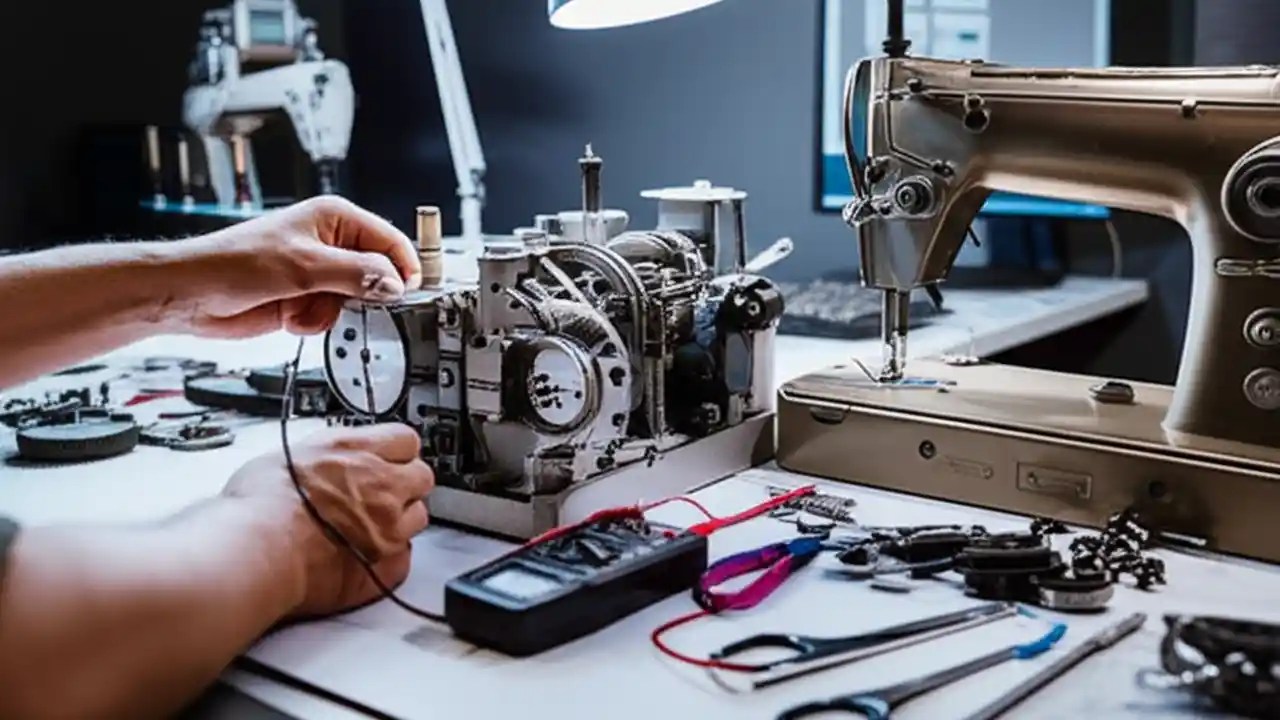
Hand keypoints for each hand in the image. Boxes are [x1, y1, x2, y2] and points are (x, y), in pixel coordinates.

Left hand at [176, 196, 421, 338]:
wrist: (193, 296)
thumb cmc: (234, 263)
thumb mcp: (304, 266)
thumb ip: (356, 274)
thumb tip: (395, 283)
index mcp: (335, 218)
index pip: (390, 241)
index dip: (402, 268)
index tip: (408, 293)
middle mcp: (331, 244)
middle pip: (377, 275)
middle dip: (358, 296)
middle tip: (340, 298)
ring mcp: (319, 273)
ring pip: (355, 302)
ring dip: (329, 312)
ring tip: (301, 304)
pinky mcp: (307, 298)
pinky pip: (331, 316)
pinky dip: (313, 321)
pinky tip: (289, 314)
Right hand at [221, 423, 434, 618]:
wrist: (258, 551)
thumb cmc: (260, 505)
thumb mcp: (288, 454)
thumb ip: (326, 455)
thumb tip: (329, 459)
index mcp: (358, 452)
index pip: (406, 440)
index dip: (396, 452)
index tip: (387, 459)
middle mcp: (382, 486)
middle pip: (421, 477)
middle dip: (404, 484)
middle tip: (380, 495)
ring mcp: (389, 528)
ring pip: (418, 518)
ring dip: (400, 521)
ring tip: (368, 529)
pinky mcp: (386, 567)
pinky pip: (403, 558)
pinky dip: (389, 559)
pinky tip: (364, 557)